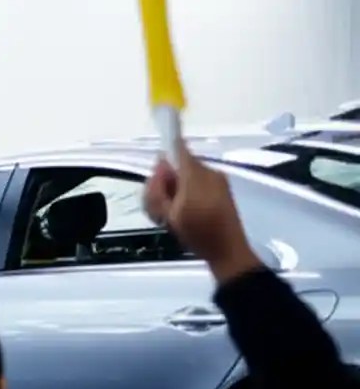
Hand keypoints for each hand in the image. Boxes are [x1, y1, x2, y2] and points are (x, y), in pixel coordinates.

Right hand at [143, 143, 259, 279]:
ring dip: (176, 187)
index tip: (160, 136)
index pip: (178, 149)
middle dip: (166, 178)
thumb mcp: (169, 216)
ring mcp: (218, 180)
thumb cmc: (199, 235)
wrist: (229, 252)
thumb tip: (160, 165)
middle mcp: (209, 172)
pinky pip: (198, 181)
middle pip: (179, 163)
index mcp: (195, 177)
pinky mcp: (222, 188)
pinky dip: (187, 191)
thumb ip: (158, 190)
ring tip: (172, 213)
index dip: (167, 144)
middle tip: (161, 204)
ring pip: (187, 173)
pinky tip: (185, 212)